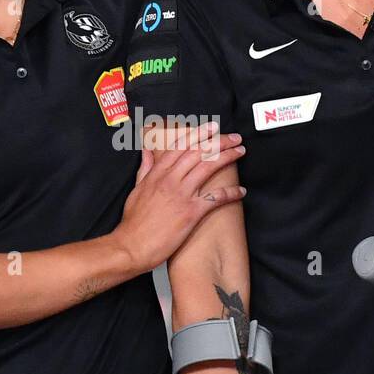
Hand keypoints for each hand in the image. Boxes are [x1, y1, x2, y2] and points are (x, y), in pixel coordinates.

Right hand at [113, 122, 245, 272]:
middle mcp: (170, 180)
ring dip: (227, 157)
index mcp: (157, 173)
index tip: (211, 128)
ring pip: (208, 167)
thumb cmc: (133, 222)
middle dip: (219, 141)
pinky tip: (241, 191)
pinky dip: (231, 193)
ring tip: (239, 152)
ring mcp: (181, 195)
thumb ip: (145, 168)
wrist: (131, 246)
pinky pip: (215, 198)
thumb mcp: (136, 189)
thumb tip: (145, 150)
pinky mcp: (190, 212)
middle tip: (234, 138)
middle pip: (198, 152)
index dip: (198, 134)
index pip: (181, 146)